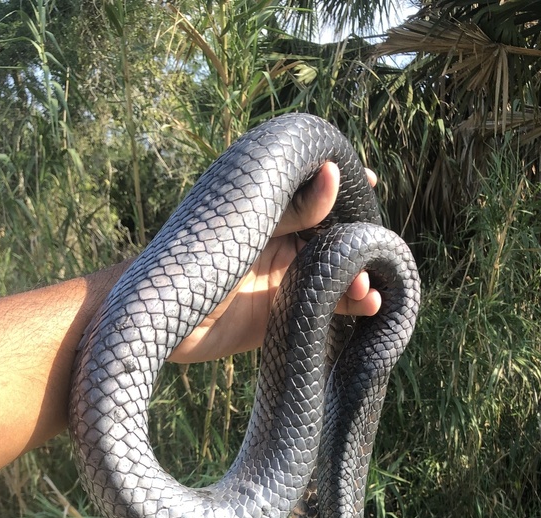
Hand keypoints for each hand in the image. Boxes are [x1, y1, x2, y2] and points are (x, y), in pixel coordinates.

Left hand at [169, 162, 380, 362]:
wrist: (168, 321)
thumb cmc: (194, 262)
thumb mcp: (246, 227)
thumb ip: (289, 208)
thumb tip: (333, 173)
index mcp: (270, 212)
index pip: (315, 190)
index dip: (343, 187)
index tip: (370, 182)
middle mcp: (284, 242)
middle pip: (335, 234)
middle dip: (358, 242)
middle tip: (372, 253)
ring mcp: (289, 278)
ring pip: (337, 272)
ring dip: (358, 277)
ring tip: (366, 288)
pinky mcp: (291, 314)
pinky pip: (330, 307)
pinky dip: (353, 307)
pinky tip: (369, 307)